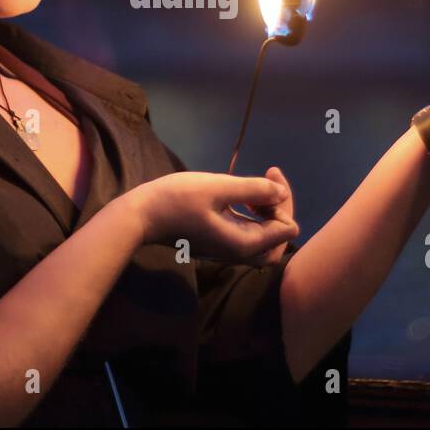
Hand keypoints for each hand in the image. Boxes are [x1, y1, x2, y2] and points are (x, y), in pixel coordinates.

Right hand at [130, 171, 298, 260]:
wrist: (141, 217)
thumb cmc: (177, 200)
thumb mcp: (218, 188)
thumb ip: (254, 190)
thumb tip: (282, 193)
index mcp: (244, 243)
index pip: (287, 229)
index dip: (283, 202)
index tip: (266, 177)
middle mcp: (240, 252)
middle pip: (279, 238)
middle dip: (279, 207)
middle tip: (266, 180)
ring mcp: (228, 250)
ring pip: (265, 237)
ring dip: (266, 210)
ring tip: (254, 185)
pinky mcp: (218, 243)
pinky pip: (248, 233)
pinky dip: (252, 215)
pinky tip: (239, 196)